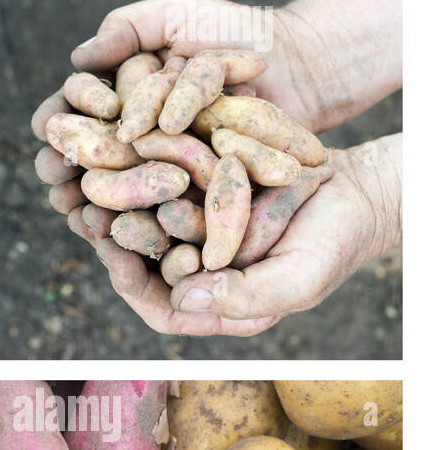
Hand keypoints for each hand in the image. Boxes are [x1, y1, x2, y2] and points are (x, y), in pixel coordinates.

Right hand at [30, 0, 314, 197]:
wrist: (300, 68)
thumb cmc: (236, 31)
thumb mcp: (179, 14)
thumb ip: (127, 27)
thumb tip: (78, 56)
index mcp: (113, 88)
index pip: (73, 99)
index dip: (76, 103)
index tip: (104, 107)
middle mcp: (124, 127)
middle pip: (77, 148)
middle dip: (62, 160)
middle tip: (59, 170)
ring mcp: (150, 162)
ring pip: (100, 185)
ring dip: (84, 200)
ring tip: (80, 210)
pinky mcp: (180, 192)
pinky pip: (143, 211)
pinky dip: (124, 223)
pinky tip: (109, 232)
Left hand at [78, 140, 399, 335]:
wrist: (359, 188)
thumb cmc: (334, 242)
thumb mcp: (298, 278)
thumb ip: (244, 297)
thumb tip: (182, 299)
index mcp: (214, 302)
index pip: (158, 306)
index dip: (130, 283)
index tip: (112, 253)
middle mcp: (197, 266)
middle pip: (143, 258)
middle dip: (115, 235)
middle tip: (90, 211)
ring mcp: (197, 225)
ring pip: (146, 216)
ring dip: (120, 198)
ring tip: (94, 177)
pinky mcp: (201, 187)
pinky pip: (165, 180)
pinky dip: (144, 163)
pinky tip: (124, 142)